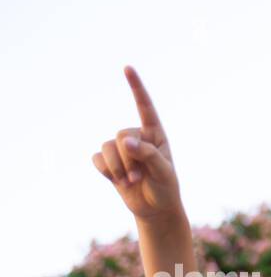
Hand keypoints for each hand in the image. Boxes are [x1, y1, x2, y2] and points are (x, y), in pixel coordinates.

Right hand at [92, 66, 181, 222]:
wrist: (155, 209)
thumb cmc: (165, 188)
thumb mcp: (164, 172)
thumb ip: (148, 154)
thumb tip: (125, 141)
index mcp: (155, 135)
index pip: (145, 108)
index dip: (136, 88)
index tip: (127, 68)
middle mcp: (137, 137)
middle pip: (121, 134)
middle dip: (129, 159)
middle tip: (140, 176)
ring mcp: (121, 148)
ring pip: (108, 147)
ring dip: (118, 168)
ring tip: (132, 181)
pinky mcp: (108, 161)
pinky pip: (98, 159)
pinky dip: (107, 171)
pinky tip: (117, 180)